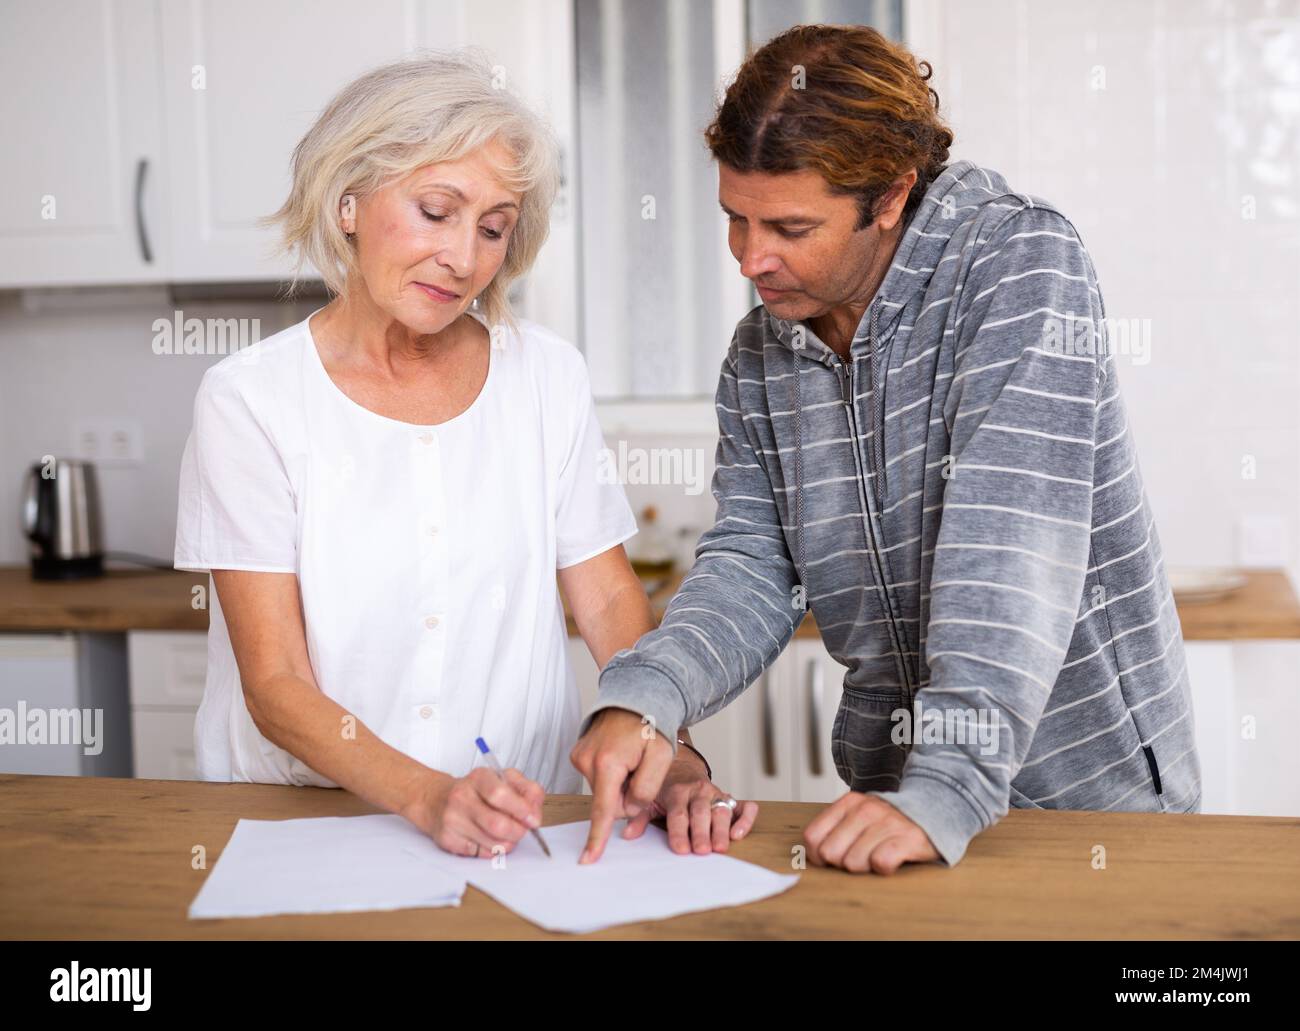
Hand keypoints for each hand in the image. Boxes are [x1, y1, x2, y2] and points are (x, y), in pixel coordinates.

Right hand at [402, 767, 543, 858]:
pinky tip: (488, 839)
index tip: (533, 819)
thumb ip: (528, 790)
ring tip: (506, 834)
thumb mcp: (504, 779)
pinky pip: (480, 854)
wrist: (436, 799)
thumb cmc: (476, 791)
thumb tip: (535, 813)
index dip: (522, 810)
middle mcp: (462, 797)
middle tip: (522, 830)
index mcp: (479, 777)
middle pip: (498, 825)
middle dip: (517, 832)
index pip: (501, 794)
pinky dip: (491, 850)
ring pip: (492, 844)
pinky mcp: (447, 839)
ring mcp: (452, 819)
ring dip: (507, 843)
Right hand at [570, 708, 673, 863]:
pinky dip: (612, 775)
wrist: (635, 697)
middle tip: (642, 770)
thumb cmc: (651, 725)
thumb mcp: (660, 758)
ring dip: (620, 784)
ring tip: (631, 758)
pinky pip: (597, 778)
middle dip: (627, 796)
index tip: (587, 859)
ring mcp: (580, 756)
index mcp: (607, 763)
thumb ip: (646, 788)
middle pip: (608, 801)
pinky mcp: (578, 754)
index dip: (597, 837)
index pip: (603, 809)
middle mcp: (587, 760)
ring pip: (604, 791)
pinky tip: (621, 757)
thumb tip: (627, 808)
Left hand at [622, 748, 758, 854]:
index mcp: (677, 791)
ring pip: (722, 811)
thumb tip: (628, 834)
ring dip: (722, 830)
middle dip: (702, 832)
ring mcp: (716, 795)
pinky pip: (745, 807)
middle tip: (702, 850)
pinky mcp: (730, 800)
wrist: (682, 767)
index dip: (679, 831)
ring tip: (720, 847)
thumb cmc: (665, 789)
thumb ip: (640, 817)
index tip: (681, 849)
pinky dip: (745, 819)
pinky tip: (738, 833)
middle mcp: (698, 792)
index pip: (678, 813)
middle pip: (701, 813)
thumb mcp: (650, 799)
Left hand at [802, 792, 939, 874]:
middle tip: (860, 857)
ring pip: (854, 863)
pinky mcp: (907, 838)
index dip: (817, 856)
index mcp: (848, 803)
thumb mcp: (857, 816)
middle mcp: (865, 810)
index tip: (832, 859)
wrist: (932, 812)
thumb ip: (834, 830)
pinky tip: (892, 860)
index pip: (813, 837)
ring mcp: (887, 822)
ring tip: (877, 856)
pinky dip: (884, 868)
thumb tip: (810, 856)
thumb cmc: (886, 823)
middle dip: (842, 863)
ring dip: (865, 867)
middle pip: (831, 854)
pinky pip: (881, 863)